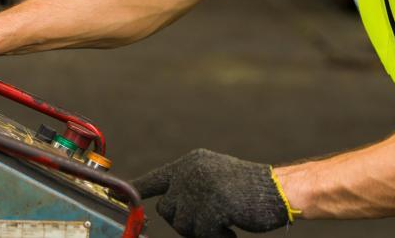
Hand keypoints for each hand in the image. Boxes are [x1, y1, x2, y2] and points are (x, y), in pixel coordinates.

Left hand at [132, 149, 289, 236]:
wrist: (278, 188)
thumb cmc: (248, 189)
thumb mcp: (212, 179)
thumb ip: (189, 187)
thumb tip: (164, 206)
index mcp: (190, 163)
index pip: (154, 179)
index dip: (134, 191)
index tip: (115, 197)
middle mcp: (190, 171)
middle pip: (167, 210)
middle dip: (185, 222)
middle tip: (212, 219)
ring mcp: (200, 187)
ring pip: (182, 225)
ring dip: (203, 230)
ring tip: (225, 220)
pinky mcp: (212, 204)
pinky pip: (202, 233)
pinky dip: (218, 237)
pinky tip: (232, 228)